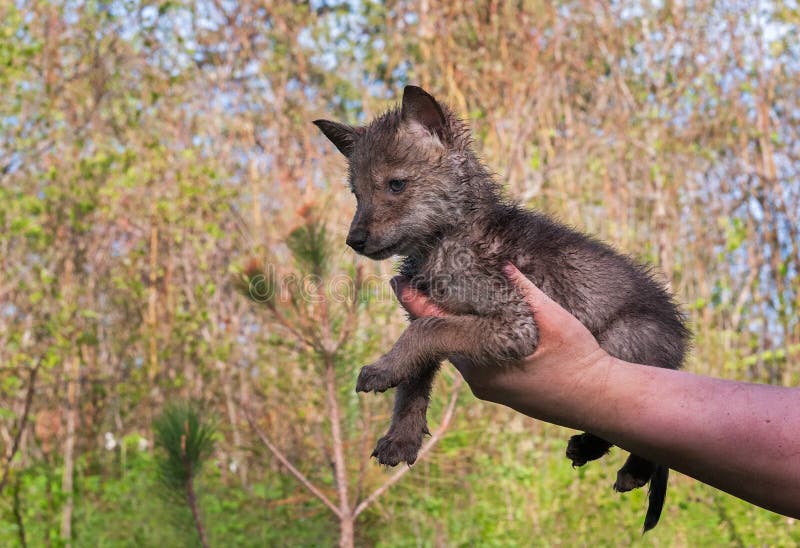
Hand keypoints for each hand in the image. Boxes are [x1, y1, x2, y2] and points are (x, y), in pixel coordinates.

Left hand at [390, 264, 612, 428]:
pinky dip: (469, 339)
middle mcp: (478, 378)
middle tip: (414, 282)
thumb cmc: (580, 360)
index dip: (416, 303)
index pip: (437, 327)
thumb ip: (526, 290)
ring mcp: (486, 389)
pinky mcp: (497, 392)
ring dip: (452, 325)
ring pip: (459, 349)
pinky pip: (473, 361)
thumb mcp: (555, 319)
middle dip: (432, 310)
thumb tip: (505, 264)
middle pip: (444, 338)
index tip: (398, 283)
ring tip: (443, 296)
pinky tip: (474, 321)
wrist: (602, 403)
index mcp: (486, 358)